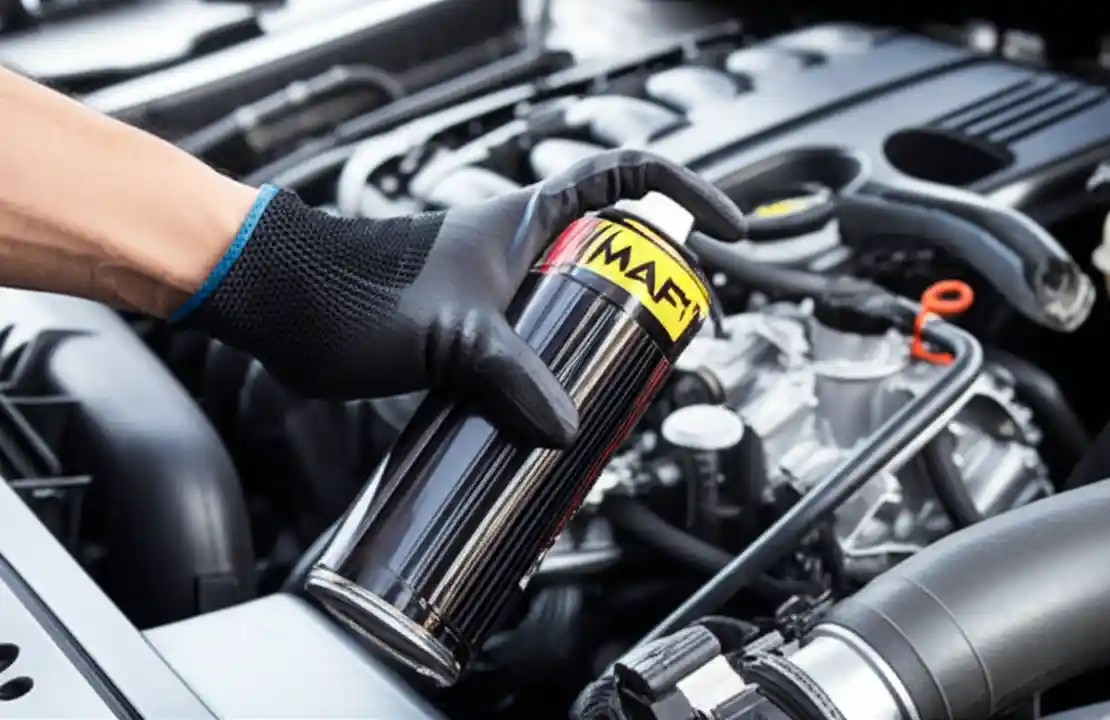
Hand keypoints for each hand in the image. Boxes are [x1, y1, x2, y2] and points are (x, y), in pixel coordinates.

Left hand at [180, 150, 746, 446]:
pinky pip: (541, 346)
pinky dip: (562, 375)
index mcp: (528, 218)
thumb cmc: (350, 289)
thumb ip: (513, 376)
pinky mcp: (477, 331)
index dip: (688, 196)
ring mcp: (502, 289)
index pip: (628, 179)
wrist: (286, 310)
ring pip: (580, 306)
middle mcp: (522, 247)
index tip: (727, 231)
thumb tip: (565, 426)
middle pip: (617, 255)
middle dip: (656, 295)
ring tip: (631, 387)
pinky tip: (566, 415)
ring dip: (609, 342)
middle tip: (678, 339)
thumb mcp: (450, 334)